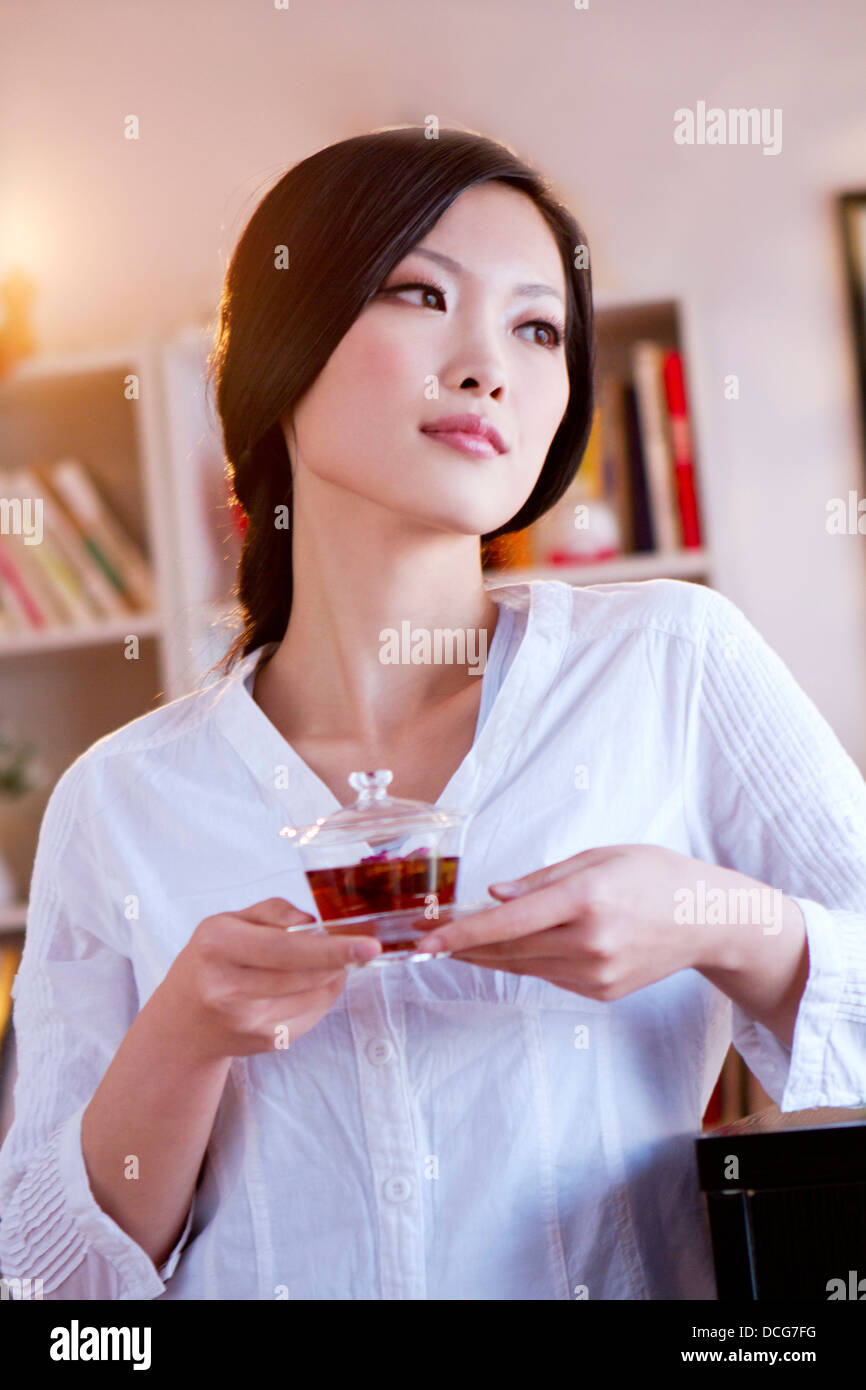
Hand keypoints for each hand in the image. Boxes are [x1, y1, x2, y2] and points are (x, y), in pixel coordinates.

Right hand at [162, 897, 381, 1062]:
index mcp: (218, 947)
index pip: (285, 949)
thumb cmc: (210, 960)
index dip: (332, 949)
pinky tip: (303, 986)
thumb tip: (313, 923)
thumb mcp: (227, 921)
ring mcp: (247, 1022)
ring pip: (316, 995)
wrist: (183, 1022)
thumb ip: (272, 912)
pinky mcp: (265, 1041)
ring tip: (321, 962)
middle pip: (306, 975)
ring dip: (332, 976)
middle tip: (359, 946)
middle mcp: (228, 989)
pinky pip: (313, 1014)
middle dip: (340, 959)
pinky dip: (320, 995)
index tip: (369, 947)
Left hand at [423, 845, 766, 1001]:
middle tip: (426, 940)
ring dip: (488, 956)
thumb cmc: (655, 875)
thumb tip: (495, 894)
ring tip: (457, 944)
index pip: (508, 922)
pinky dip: (527, 961)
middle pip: (508, 949)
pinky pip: (549, 975)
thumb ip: (542, 878)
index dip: (462, 933)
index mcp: (585, 899)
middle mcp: (589, 942)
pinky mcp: (601, 992)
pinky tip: (514, 948)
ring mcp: (596, 973)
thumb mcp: (599, 857)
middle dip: (463, 945)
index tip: (427, 940)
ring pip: (524, 967)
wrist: (707, 919)